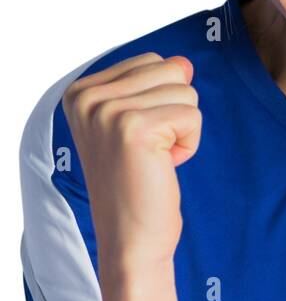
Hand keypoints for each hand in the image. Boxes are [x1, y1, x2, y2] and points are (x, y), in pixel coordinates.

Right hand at [62, 52, 201, 274]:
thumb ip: (154, 86)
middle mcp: (87, 97)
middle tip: (150, 152)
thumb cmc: (136, 185)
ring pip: (184, 91)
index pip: (150, 61)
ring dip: (181, 129)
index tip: (137, 140)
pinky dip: (188, 144)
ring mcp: (107, 111)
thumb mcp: (137, 124)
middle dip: (174, 112)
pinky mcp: (134, 128)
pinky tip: (163, 167)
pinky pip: (191, 115)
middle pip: (169, 70)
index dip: (159, 101)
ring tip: (155, 160)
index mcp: (80, 92)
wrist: (130, 239)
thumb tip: (184, 63)